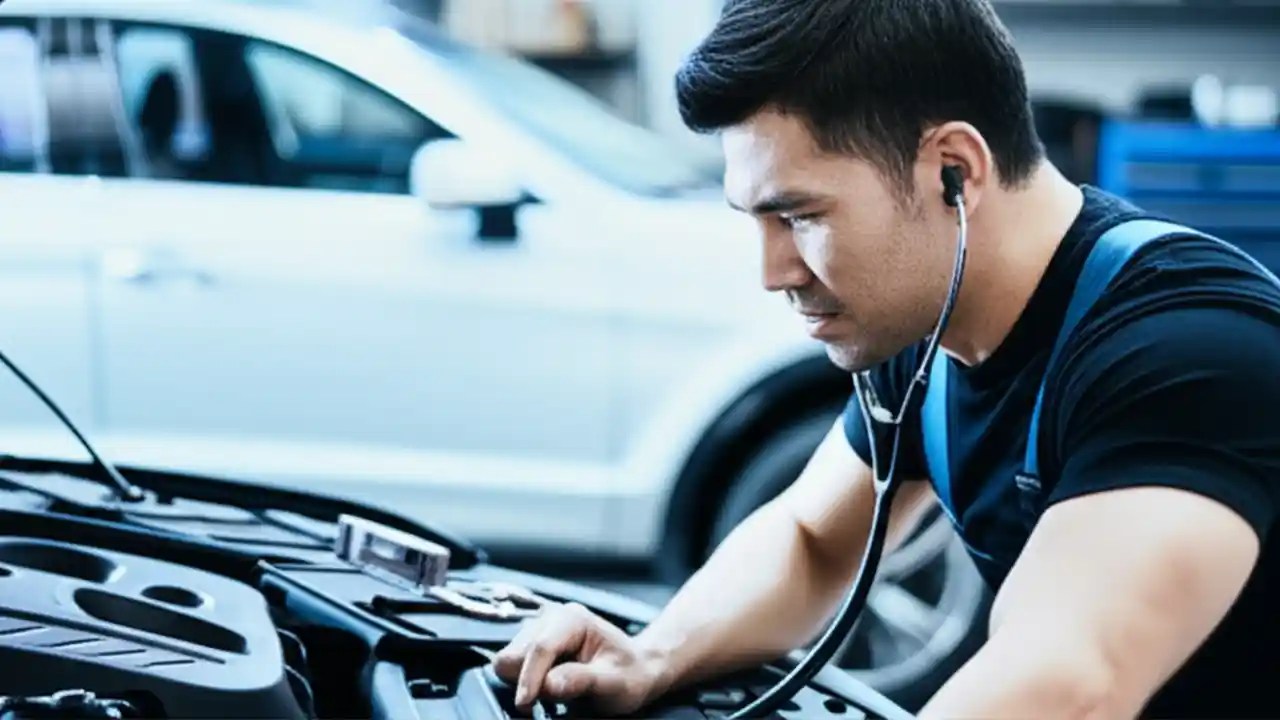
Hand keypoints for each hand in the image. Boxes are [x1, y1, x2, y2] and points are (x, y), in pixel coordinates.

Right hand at [492, 602, 668, 713]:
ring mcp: (539, 629)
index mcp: (573, 619)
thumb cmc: (629, 674)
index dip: (529, 677)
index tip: (526, 703)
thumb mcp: (614, 682)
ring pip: (509, 660)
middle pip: (515, 653)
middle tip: (550, 699)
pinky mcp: (532, 642)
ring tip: (558, 689)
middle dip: (525, 679)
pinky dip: (526, 679)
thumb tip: (549, 684)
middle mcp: (551, 617)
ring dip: (525, 680)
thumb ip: (583, 681)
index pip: (540, 647)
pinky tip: (550, 683)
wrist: (635, 670)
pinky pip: (514, 665)